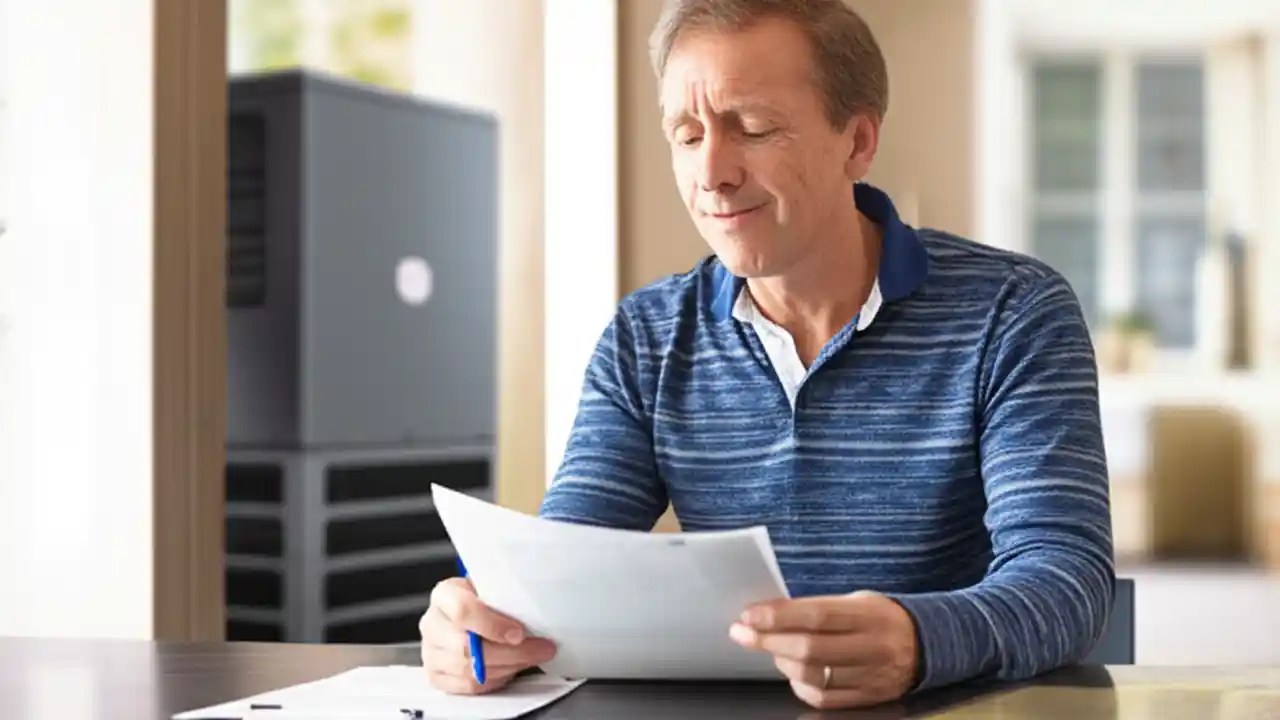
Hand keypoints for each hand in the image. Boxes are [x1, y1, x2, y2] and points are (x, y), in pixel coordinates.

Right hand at [419, 577, 556, 693]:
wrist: (462, 617)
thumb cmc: (480, 601)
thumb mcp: (490, 587)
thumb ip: (503, 596)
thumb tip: (533, 607)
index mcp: (444, 596)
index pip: (462, 611)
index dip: (493, 625)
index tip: (519, 632)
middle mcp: (433, 624)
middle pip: (467, 646)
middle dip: (511, 651)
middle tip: (540, 648)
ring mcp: (431, 653)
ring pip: (470, 670)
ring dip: (508, 667)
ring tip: (531, 657)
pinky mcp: (437, 676)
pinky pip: (469, 686)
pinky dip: (495, 680)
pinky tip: (511, 668)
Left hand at [729, 590, 918, 709]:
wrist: (929, 644)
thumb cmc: (882, 618)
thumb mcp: (857, 601)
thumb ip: (818, 606)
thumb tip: (770, 612)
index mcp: (870, 615)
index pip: (817, 615)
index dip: (778, 616)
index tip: (748, 615)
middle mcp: (873, 647)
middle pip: (811, 649)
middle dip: (769, 640)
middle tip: (742, 633)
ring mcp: (872, 677)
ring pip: (814, 676)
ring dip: (782, 662)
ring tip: (771, 648)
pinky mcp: (870, 699)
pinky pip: (825, 698)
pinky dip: (800, 685)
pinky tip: (793, 672)